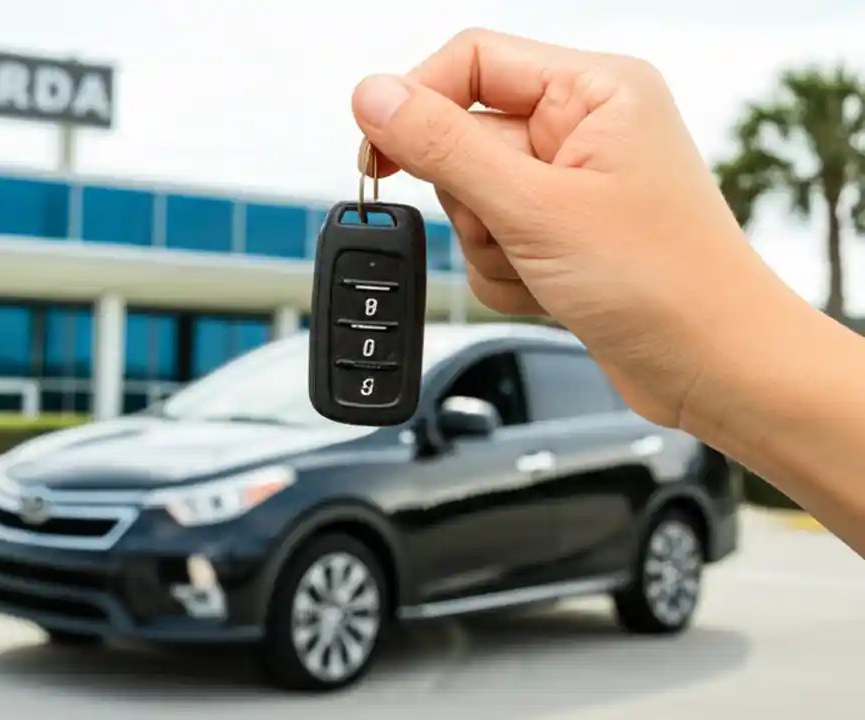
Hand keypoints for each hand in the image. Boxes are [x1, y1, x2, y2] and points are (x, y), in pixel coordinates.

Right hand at [351, 29, 788, 427]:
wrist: (715, 369)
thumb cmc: (662, 282)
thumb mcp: (533, 208)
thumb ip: (443, 147)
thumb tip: (372, 95)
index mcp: (593, 89)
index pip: (471, 62)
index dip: (414, 104)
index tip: (377, 157)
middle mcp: (582, 127)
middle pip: (463, 138)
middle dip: (472, 203)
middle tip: (516, 231)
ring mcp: (571, 184)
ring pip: (470, 200)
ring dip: (489, 247)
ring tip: (545, 268)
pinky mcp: (561, 234)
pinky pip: (490, 243)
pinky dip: (504, 275)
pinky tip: (549, 290)